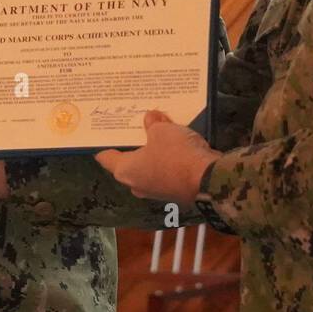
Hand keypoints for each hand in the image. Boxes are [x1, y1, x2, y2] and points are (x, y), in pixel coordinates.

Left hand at [95, 110, 220, 205]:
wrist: (208, 179)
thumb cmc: (175, 153)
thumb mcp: (162, 130)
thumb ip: (152, 124)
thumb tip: (150, 119)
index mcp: (125, 171)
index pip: (105, 157)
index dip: (104, 144)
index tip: (106, 131)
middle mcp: (136, 185)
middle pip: (129, 162)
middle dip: (134, 145)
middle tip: (137, 126)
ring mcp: (155, 192)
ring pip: (148, 168)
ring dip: (153, 152)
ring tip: (159, 132)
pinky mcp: (173, 193)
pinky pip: (165, 173)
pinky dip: (168, 161)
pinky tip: (176, 145)